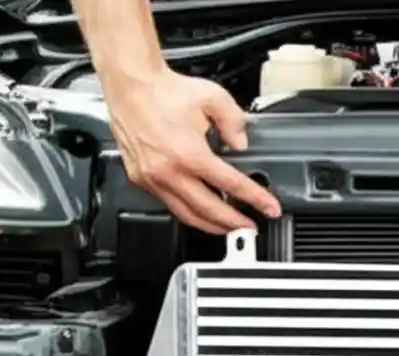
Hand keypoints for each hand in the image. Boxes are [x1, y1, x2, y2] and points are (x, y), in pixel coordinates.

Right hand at [104, 68, 280, 233]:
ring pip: (186, 214)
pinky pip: (168, 204)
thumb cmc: (163, 91)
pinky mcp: (139, 179)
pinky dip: (188, 212)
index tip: (269, 208)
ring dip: (210, 225)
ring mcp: (151, 178)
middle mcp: (168, 171)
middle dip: (233, 223)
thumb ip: (234, 122)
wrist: (130, 86)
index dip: (255, 199)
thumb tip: (241, 145)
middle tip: (250, 227)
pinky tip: (201, 211)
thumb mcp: (212, 98)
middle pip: (208, 210)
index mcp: (189, 153)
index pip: (231, 184)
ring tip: (228, 227)